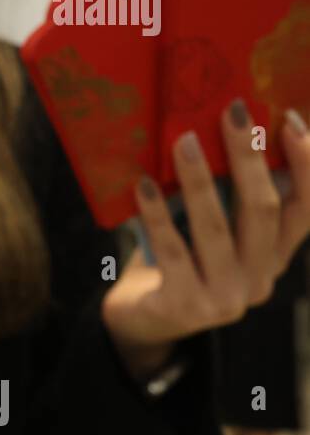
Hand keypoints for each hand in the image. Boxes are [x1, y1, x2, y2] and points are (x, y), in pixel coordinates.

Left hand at [102, 103, 309, 375]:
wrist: (141, 322)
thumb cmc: (178, 263)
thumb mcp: (211, 232)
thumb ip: (227, 200)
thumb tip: (221, 129)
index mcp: (274, 258)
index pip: (304, 209)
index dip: (304, 165)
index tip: (289, 119)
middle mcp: (259, 280)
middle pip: (263, 210)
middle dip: (249, 157)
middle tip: (231, 112)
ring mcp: (225, 298)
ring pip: (216, 229)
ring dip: (200, 180)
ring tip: (183, 140)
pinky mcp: (186, 307)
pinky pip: (172, 250)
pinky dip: (157, 214)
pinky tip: (143, 185)